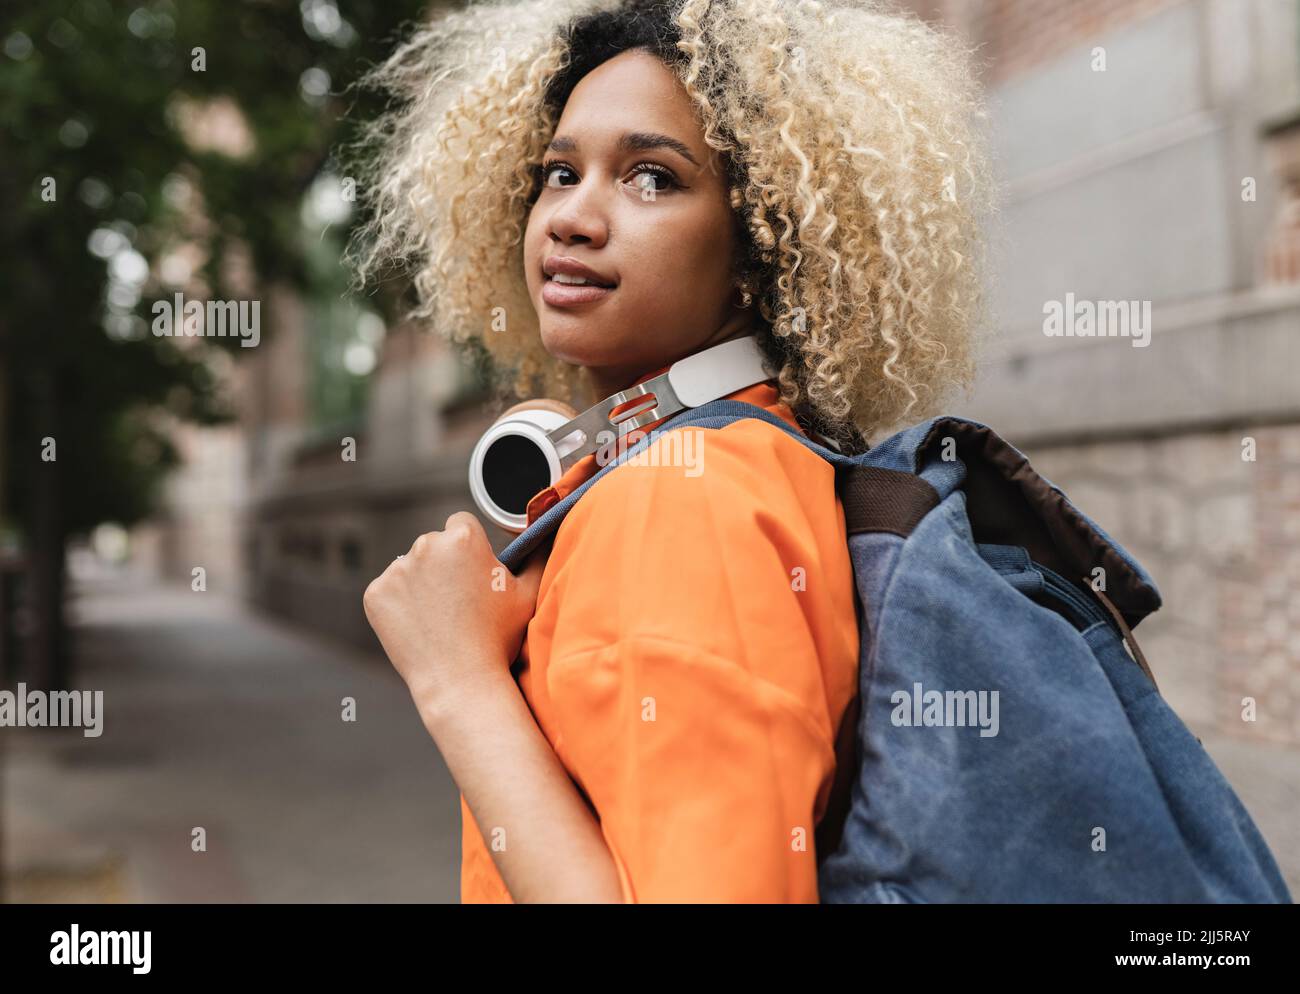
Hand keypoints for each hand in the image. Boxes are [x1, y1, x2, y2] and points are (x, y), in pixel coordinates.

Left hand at [363, 511, 545, 710]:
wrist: (460, 681)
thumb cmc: (498, 638)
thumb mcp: (528, 593)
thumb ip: (537, 555)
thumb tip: (545, 533)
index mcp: (463, 537)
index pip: (460, 524)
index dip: (469, 548)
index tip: (472, 571)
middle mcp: (426, 545)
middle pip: (434, 545)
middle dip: (444, 564)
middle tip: (459, 600)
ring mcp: (396, 570)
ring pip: (410, 567)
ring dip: (420, 583)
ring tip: (439, 617)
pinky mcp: (376, 594)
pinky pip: (388, 591)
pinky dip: (398, 605)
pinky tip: (419, 626)